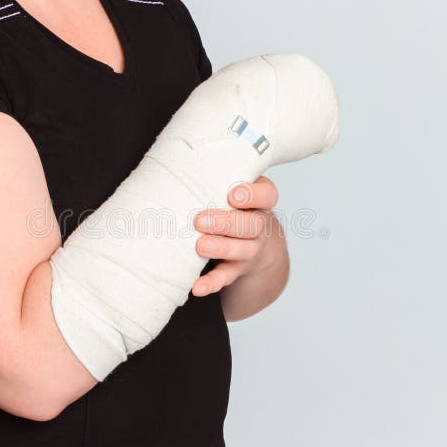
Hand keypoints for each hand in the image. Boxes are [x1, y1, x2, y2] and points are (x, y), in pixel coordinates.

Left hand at [191, 176, 283, 296]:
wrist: (255, 247)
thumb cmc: (233, 208)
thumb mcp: (233, 190)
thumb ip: (217, 179)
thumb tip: (178, 160)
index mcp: (260, 201)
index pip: (268, 195)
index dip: (253, 195)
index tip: (232, 194)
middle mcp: (259, 225)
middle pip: (252, 224)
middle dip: (227, 222)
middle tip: (200, 220)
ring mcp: (251, 249)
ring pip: (243, 250)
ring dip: (221, 248)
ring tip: (200, 246)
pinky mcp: (237, 270)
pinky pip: (227, 277)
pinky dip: (212, 283)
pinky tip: (197, 286)